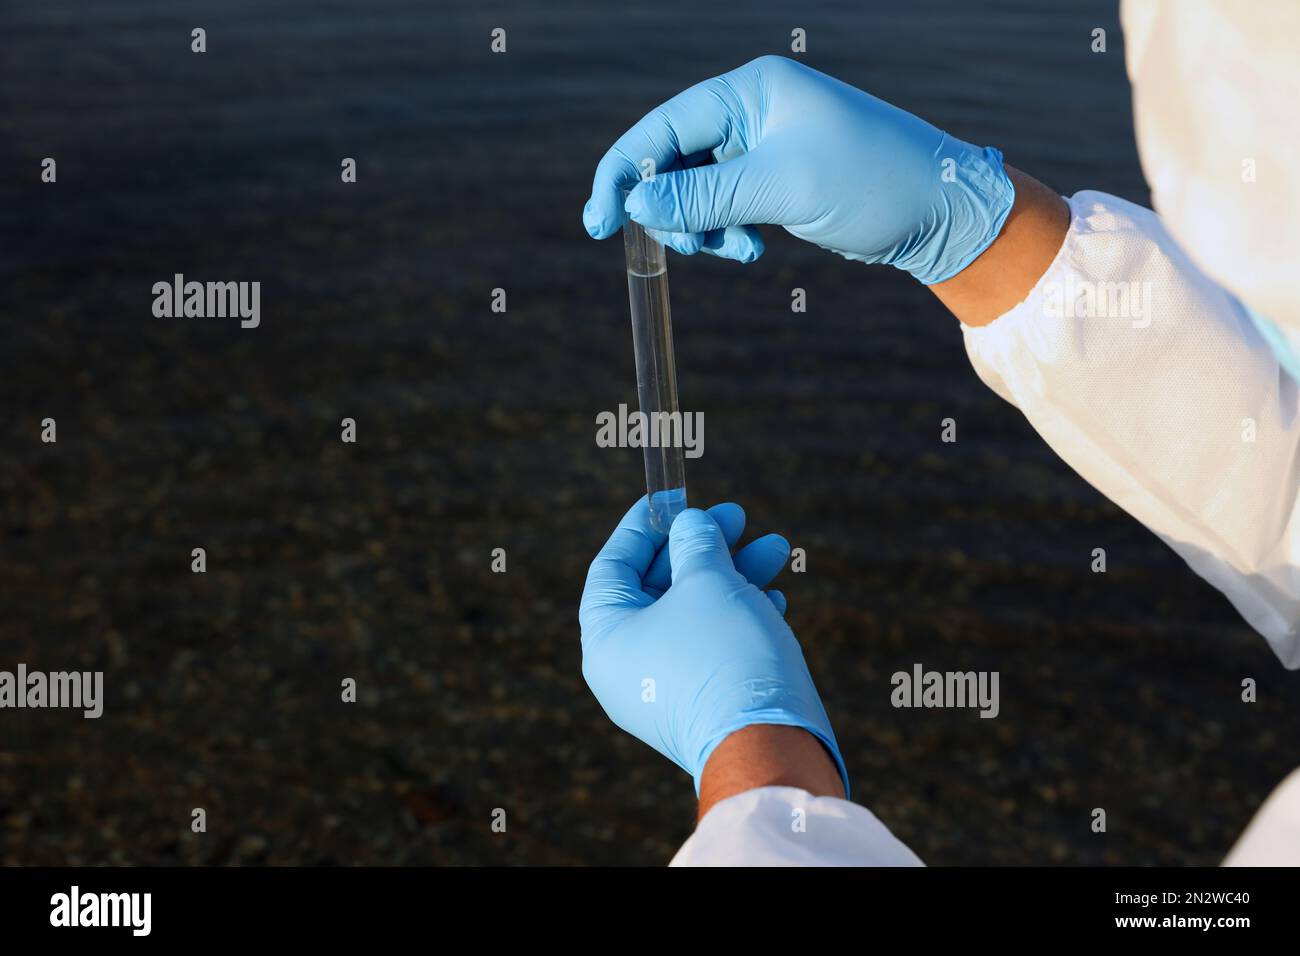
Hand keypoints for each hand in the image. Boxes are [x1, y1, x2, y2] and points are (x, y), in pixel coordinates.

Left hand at [579, 498, 846, 794]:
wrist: (769, 744)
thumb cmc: (725, 655)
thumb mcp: (706, 582)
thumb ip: (694, 544)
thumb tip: (690, 526)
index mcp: (607, 639)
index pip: (613, 566)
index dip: (644, 526)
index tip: (674, 498)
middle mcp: (629, 668)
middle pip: (660, 587)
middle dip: (704, 547)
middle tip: (737, 517)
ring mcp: (667, 689)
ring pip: (696, 614)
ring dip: (734, 575)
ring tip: (775, 548)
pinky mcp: (704, 703)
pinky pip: (715, 646)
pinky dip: (741, 615)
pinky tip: (775, 596)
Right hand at [583, 55, 1014, 283]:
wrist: (939, 211)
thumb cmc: (870, 182)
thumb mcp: (781, 188)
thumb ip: (704, 195)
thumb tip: (636, 202)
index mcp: (750, 90)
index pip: (663, 127)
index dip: (624, 173)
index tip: (598, 223)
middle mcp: (752, 110)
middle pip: (673, 159)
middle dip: (669, 208)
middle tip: (686, 248)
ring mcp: (763, 145)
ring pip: (697, 189)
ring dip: (701, 227)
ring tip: (734, 251)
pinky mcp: (776, 179)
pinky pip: (725, 205)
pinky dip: (726, 232)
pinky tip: (751, 251)